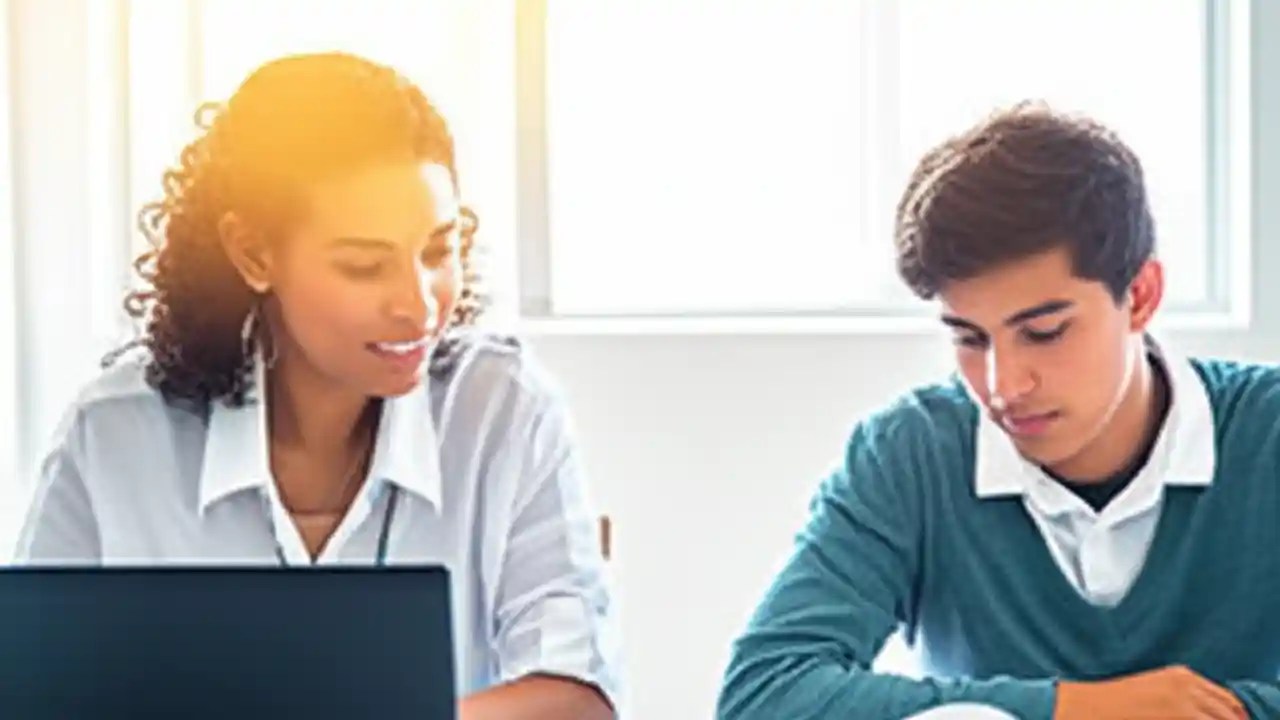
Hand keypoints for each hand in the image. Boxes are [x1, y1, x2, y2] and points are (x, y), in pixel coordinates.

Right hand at [1055, 665, 1247, 719]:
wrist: (1091, 707)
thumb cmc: (1118, 703)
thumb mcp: (1156, 690)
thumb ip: (1183, 697)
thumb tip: (1207, 714)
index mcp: (1182, 674)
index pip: (1228, 698)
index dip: (1235, 716)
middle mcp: (1187, 684)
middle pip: (1231, 711)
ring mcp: (1184, 701)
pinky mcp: (1180, 715)